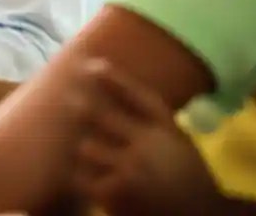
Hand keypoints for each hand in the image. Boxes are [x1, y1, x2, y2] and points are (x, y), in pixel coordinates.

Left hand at [70, 59, 224, 215]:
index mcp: (166, 130)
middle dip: (81, 105)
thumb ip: (153, 122)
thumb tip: (119, 91)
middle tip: (67, 97)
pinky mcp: (117, 191)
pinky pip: (82, 177)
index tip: (93, 64)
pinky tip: (86, 180)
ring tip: (88, 153)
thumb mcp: (180, 143)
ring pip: (87, 147)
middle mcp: (149, 144)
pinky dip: (81, 179)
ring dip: (85, 150)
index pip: (139, 97)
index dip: (115, 79)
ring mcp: (131, 168)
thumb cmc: (187, 178)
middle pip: (103, 115)